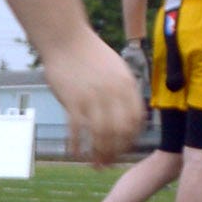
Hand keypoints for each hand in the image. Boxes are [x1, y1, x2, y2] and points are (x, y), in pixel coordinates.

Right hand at [45, 31, 141, 165]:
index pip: (136, 121)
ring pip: (100, 135)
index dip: (131, 140)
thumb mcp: (115, 68)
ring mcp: (92, 97)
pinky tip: (75, 153)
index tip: (122, 150)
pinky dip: (77, 146)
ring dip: (97, 154)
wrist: (66, 38)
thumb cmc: (89, 53)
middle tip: (107, 163)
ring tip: (92, 163)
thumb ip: (122, 90)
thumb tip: (125, 115)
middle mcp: (112, 92)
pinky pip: (77, 130)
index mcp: (126, 85)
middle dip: (114, 153)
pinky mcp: (73, 100)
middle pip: (119, 132)